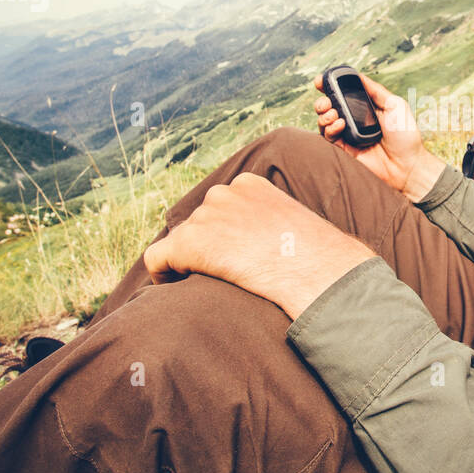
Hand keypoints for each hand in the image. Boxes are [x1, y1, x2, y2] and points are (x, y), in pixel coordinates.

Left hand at [142, 172, 376, 319]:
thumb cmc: (316, 256)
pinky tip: (175, 288)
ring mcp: (205, 216)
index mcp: (249, 185)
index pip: (220, 207)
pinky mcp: (189, 243)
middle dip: (206, 246)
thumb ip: (270, 223)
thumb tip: (265, 242)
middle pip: (199, 222)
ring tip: (207, 285)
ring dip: (190, 262)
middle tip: (223, 275)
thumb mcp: (294, 224)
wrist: (315, 270)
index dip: (222, 234)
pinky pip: (157, 258)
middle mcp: (223, 193)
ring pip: (181, 242)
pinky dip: (162, 273)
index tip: (234, 257)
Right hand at [312, 71, 445, 202]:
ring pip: (325, 121)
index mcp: (366, 106)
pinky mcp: (346, 149)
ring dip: (324, 114)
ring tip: (333, 113)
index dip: (330, 86)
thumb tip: (358, 76)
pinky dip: (330, 128)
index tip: (320, 81)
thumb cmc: (406, 135)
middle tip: (325, 101)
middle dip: (322, 101)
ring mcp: (349, 133)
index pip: (344, 93)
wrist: (407, 165)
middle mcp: (355, 119)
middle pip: (330, 106)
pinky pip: (330, 137)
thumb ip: (375, 90)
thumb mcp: (395, 105)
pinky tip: (339, 124)